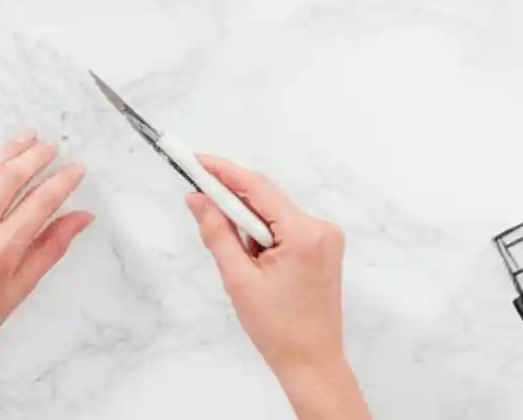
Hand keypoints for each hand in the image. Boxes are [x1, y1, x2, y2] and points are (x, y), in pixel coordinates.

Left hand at [0, 131, 93, 419]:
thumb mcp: (21, 288)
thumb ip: (51, 247)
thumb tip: (82, 217)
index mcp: (1, 253)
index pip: (40, 203)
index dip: (63, 181)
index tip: (75, 168)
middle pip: (9, 179)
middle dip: (34, 157)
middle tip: (49, 147)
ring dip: (2, 153)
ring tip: (22, 139)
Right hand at [186, 155, 370, 419]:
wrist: (312, 362)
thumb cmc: (276, 328)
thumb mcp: (238, 279)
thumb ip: (216, 233)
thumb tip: (197, 198)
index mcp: (304, 234)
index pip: (258, 188)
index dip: (224, 172)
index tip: (196, 160)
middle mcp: (321, 228)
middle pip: (266, 198)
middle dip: (231, 201)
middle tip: (198, 202)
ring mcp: (325, 237)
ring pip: (273, 214)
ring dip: (247, 225)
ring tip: (238, 263)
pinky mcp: (322, 247)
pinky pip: (284, 227)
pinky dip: (261, 236)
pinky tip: (253, 263)